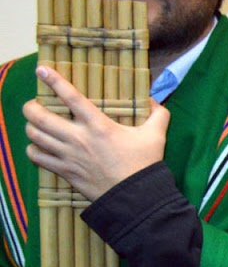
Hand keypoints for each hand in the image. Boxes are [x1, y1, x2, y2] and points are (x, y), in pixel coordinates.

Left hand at [24, 65, 168, 199]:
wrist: (135, 197)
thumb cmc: (145, 164)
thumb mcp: (157, 136)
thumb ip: (157, 114)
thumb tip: (153, 100)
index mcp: (99, 125)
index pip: (71, 97)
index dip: (54, 80)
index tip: (42, 69)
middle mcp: (78, 138)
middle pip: (40, 116)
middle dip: (31, 107)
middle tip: (34, 105)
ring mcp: (68, 156)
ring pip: (34, 135)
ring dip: (31, 127)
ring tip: (35, 124)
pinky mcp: (64, 171)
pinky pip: (37, 157)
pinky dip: (33, 149)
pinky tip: (38, 146)